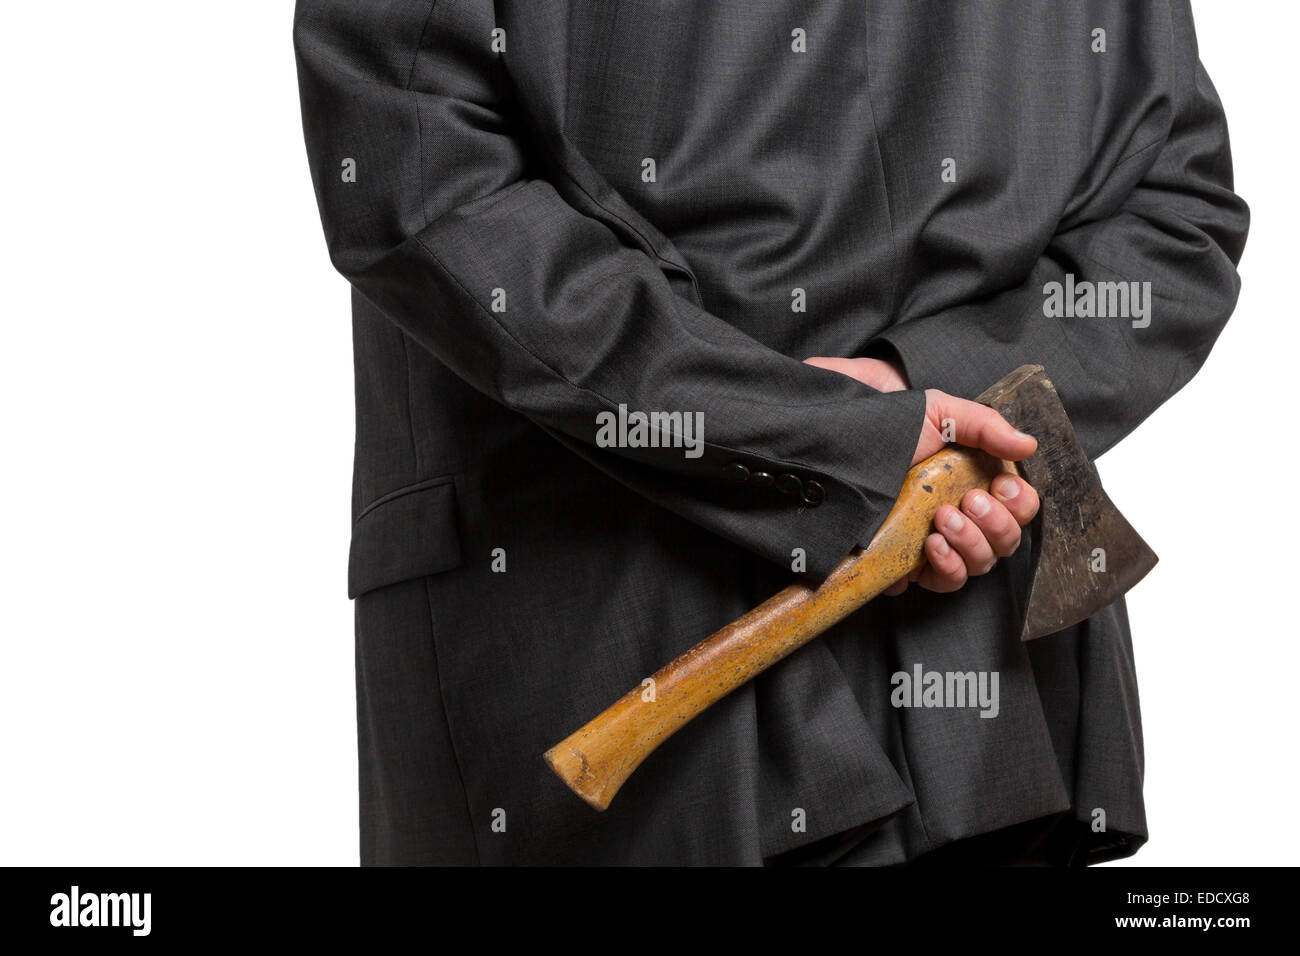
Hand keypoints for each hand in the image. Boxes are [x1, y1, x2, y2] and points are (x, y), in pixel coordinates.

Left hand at [804, 353, 1039, 595]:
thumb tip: (1028, 445)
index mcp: (975, 480)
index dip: (1020, 503)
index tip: (1002, 486)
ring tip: (942, 520)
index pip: (1019, 506)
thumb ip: (986, 425)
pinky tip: (930, 546)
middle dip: (995, 524)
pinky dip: (947, 567)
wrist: (841, 442)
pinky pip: (944, 582)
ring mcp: (937, 540)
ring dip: (971, 544)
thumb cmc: (888, 425)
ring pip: (980, 564)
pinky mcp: (910, 563)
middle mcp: (961, 513)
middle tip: (968, 501)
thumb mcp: (938, 412)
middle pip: (1006, 540)